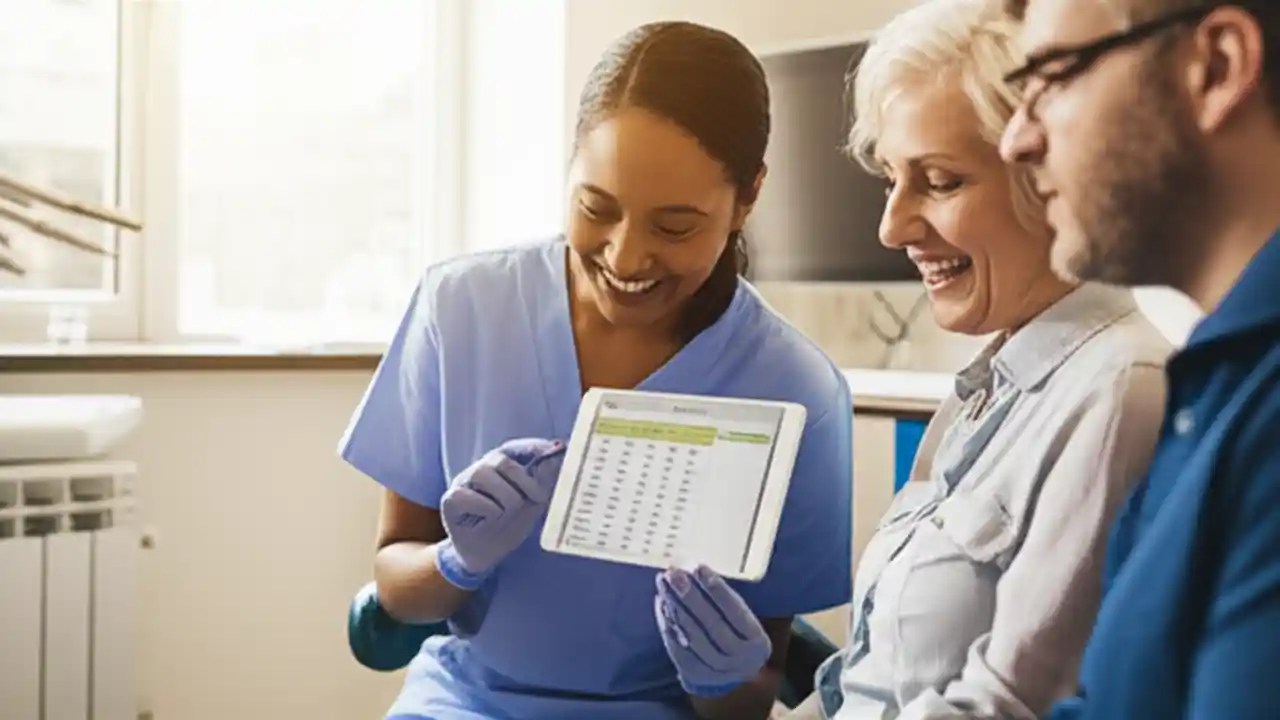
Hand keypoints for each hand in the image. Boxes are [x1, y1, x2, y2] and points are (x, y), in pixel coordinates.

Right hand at [436, 438, 564, 589]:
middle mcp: (482, 468)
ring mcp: (464, 481)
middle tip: (538, 500)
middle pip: (502, 461)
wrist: (485, 555)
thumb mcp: (532, 504)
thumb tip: (557, 454)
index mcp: (502, 465)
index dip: (535, 448)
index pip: (516, 448)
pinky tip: (487, 520)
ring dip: (505, 498)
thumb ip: (543, 480)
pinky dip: (486, 510)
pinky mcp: (450, 498)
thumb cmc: (508, 525)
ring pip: (484, 474)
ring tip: (507, 514)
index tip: (556, 450)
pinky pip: (468, 496)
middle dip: (525, 482)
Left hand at [655, 565, 771, 696]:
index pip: (736, 611)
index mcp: (756, 640)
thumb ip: (724, 599)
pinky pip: (678, 649)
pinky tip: (662, 604)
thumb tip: (693, 569)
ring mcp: (718, 670)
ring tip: (664, 584)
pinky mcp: (696, 675)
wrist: (733, 672)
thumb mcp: (742, 618)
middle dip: (690, 596)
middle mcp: (740, 658)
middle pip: (712, 624)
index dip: (716, 589)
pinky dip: (668, 625)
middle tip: (673, 573)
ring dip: (675, 607)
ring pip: (693, 636)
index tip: (698, 566)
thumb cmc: (737, 632)